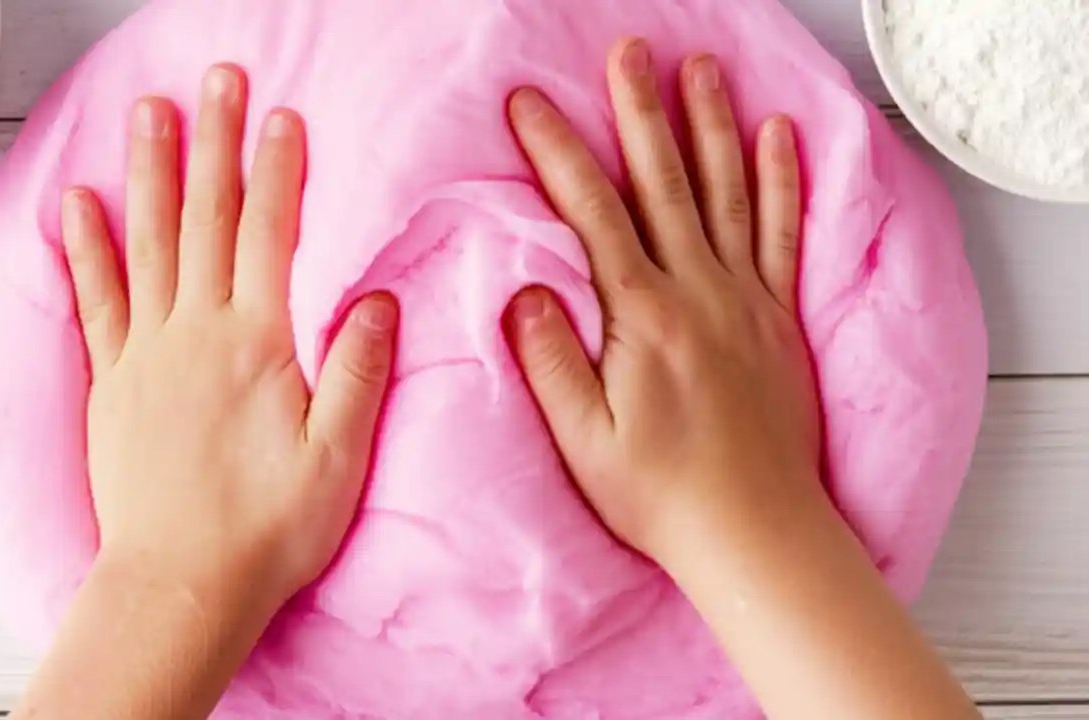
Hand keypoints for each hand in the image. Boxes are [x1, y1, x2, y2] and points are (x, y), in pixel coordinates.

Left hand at [61, 64, 397, 621]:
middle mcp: (196, 335)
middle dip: (215, 143)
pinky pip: (97, 302)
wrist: (182, 585)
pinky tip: (79, 204)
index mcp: (257, 345)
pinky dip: (87, 249)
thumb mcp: (338, 457)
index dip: (278, 173)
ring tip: (150, 112)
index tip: (282, 117)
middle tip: (218, 80)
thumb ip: (356, 371)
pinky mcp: (112, 384)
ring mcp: (147, 355)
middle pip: (206, 220)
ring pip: (148, 244)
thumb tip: (379, 299)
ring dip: (151, 172)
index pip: (270, 237)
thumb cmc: (268, 529)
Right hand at [505, 41, 976, 719]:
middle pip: (663, 182)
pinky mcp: (778, 319)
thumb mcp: (583, 440)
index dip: (557, 151)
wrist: (754, 532)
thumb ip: (550, 360)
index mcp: (642, 316)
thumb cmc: (661, 493)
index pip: (592, 211)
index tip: (529, 104)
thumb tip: (524, 290)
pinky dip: (780, 181)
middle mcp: (698, 292)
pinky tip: (778, 137)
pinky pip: (782, 234)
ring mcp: (744, 300)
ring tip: (699, 69)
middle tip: (628, 53)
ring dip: (710, 125)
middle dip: (639, 111)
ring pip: (725, 192)